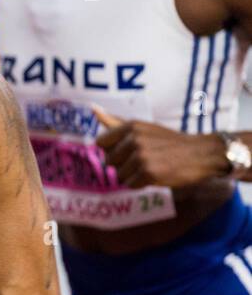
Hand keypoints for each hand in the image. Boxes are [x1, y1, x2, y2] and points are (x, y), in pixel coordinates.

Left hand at [93, 107, 226, 187]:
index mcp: (131, 127)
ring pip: (119, 175)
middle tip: (145, 159)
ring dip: (133, 176)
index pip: (100, 143)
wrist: (202, 154)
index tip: (128, 150)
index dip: (112, 150)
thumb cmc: (169, 142)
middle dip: (123, 165)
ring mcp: (141, 156)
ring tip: (152, 167)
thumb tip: (93, 109)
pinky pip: (131, 185)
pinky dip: (141, 184)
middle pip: (109, 161)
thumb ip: (116, 122)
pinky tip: (156, 175)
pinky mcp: (148, 172)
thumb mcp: (143, 128)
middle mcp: (134, 139)